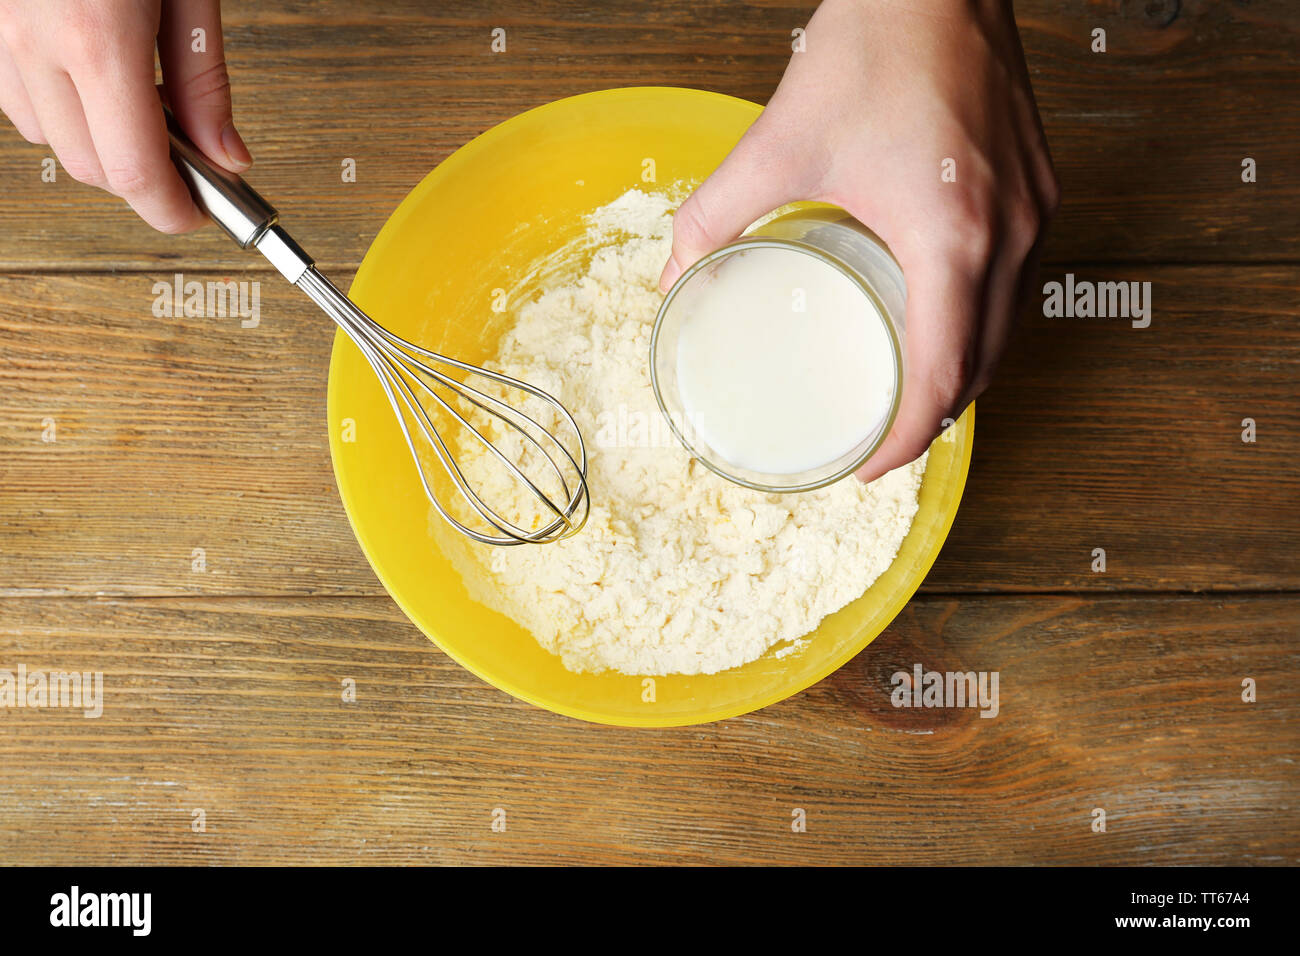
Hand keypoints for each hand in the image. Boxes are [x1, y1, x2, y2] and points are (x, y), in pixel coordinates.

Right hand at [0, 0, 249, 232]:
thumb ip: (205, 80)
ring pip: (47, 137)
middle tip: (186, 155)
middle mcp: (33, 38)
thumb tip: (226, 158)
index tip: (197, 213)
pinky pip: (13, 96)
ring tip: (135, 99)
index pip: (134, 171)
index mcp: (96, 35)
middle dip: (143, 179)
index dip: (172, 209)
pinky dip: (56, 106)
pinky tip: (87, 77)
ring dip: (96, 142)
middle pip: (91, 167)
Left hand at [659, 0, 1058, 481]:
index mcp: (952, 238)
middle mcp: (1008, 235)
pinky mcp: (1039, 188)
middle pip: (983, 366)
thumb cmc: (875, 45)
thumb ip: (715, 213)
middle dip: (932, 417)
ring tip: (905, 393)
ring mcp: (1035, 211)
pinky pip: (1018, 284)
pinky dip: (982, 321)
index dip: (905, 438)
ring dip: (962, 373)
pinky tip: (938, 319)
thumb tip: (671, 273)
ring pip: (1009, 329)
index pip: (940, 376)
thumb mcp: (778, 141)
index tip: (868, 466)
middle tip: (880, 441)